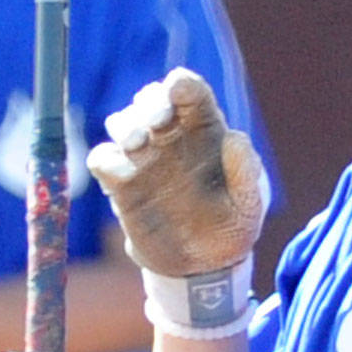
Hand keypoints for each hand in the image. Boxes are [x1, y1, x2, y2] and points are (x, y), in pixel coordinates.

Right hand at [90, 70, 267, 278]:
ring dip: (125, 126)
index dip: (181, 85)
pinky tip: (118, 173)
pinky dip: (105, 159)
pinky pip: (102, 160)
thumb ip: (245, 170)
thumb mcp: (249, 203)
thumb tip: (234, 137)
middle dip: (150, 103)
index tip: (177, 89)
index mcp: (205, 129)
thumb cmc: (232, 225)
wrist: (203, 266)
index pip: (191, 92)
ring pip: (121, 123)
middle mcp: (170, 136)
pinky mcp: (120, 183)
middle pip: (150, 100)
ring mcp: (143, 157)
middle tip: (156, 119)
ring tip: (137, 143)